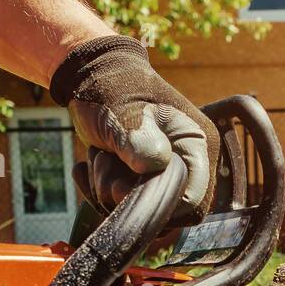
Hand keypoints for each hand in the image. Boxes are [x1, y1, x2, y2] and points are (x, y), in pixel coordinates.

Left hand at [50, 36, 219, 221]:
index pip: (193, 200)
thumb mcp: (123, 110)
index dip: (157, 204)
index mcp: (198, 143)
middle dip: (127, 195)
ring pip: (141, 209)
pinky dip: (100, 191)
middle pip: (165, 209)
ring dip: (109, 190)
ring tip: (98, 154)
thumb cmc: (112, 87)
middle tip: (102, 161)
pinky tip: (86, 167)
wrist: (92, 75)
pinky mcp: (143, 181)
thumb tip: (152, 168)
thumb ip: (138, 139)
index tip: (120, 188)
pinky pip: (124, 204)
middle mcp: (187, 163)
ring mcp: (164, 173)